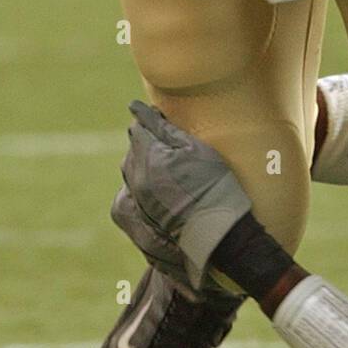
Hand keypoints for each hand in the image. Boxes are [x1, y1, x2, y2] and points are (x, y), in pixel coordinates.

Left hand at [117, 100, 252, 289]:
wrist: (221, 238)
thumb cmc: (215, 188)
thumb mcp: (196, 150)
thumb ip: (164, 128)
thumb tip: (137, 108)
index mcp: (150, 157)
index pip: (140, 129)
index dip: (152, 124)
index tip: (165, 124)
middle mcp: (136, 179)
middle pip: (133, 152)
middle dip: (148, 147)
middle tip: (172, 152)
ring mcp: (133, 202)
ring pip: (130, 175)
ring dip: (143, 170)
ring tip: (168, 176)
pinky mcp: (133, 222)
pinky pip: (126, 199)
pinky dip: (137, 193)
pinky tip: (157, 195)